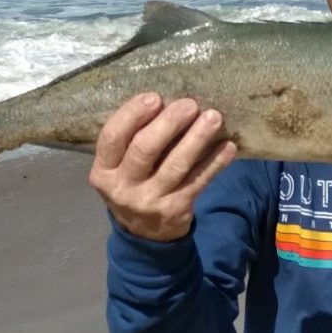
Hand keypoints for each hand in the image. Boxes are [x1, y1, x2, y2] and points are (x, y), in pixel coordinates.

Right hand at [89, 94, 234, 241]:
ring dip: (197, 138)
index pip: (112, 137)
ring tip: (213, 117)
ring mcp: (150, 200)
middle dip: (169, 123)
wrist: (144, 235)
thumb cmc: (132, 185)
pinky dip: (215, 162)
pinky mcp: (176, 209)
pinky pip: (198, 181)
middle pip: (145, 148)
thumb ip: (131, 142)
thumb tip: (166, 102)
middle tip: (189, 104)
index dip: (132, 114)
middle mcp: (123, 187)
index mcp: (103, 171)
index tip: (154, 97)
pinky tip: (228, 146)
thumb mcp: (118, 169)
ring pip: (176, 164)